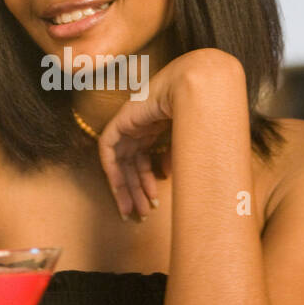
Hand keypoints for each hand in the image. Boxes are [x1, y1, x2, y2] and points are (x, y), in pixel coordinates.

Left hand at [97, 48, 244, 217]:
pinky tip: (121, 190)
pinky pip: (107, 151)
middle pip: (131, 166)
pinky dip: (113, 172)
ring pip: (119, 163)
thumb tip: (166, 175)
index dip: (146, 184)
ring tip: (134, 210)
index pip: (143, 161)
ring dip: (126, 188)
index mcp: (152, 129)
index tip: (152, 206)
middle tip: (140, 215)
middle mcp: (138, 128)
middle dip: (136, 192)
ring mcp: (128, 125)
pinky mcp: (119, 122)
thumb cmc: (196, 110)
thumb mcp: (185, 143)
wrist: (192, 90)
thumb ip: (174, 158)